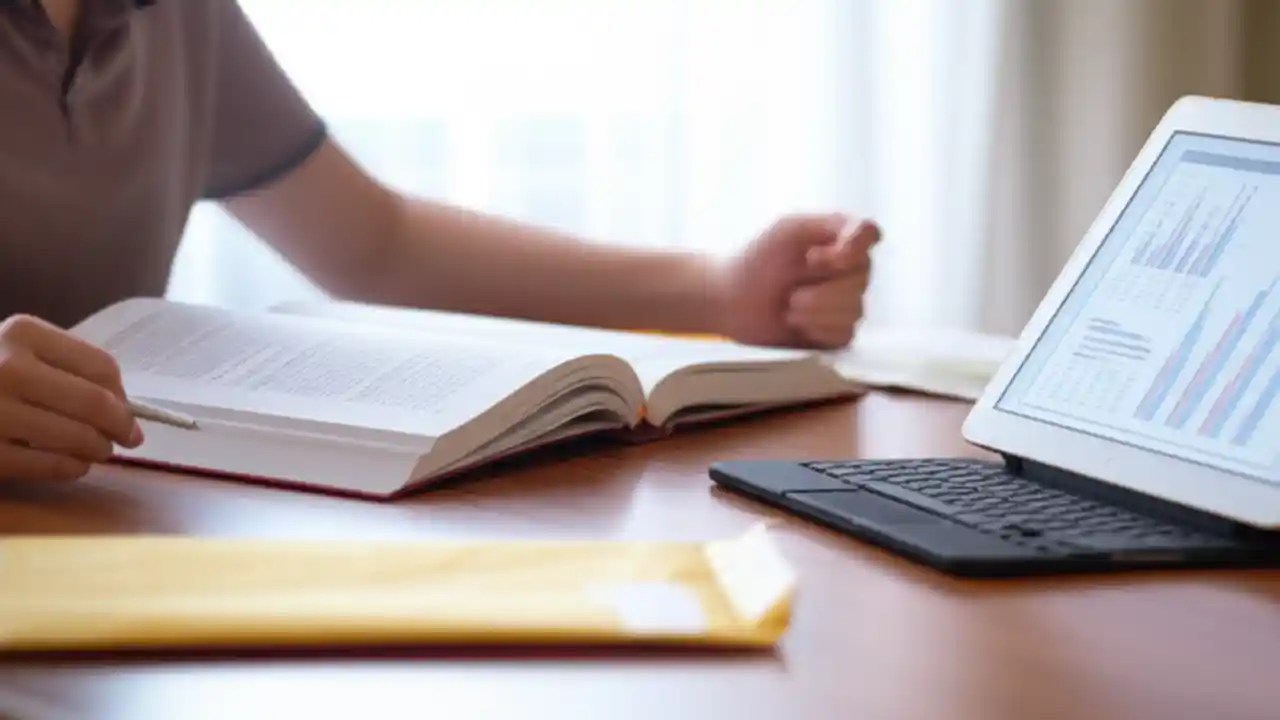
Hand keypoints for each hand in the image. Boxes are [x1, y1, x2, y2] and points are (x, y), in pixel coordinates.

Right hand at [0, 315, 142, 481]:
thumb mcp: (14, 350)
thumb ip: (63, 366)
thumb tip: (124, 407)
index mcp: (22, 334)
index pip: (101, 366)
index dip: (122, 393)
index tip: (126, 408)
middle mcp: (8, 368)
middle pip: (95, 403)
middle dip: (120, 425)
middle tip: (128, 438)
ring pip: (77, 436)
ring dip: (99, 449)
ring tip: (99, 452)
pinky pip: (49, 465)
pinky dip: (72, 468)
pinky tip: (74, 465)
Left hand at [713, 213, 879, 347]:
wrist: (729, 301)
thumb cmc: (756, 259)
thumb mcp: (789, 229)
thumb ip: (830, 225)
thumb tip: (862, 247)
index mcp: (840, 238)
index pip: (869, 233)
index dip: (850, 249)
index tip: (813, 258)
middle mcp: (850, 270)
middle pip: (862, 278)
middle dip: (822, 289)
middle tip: (790, 292)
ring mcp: (846, 303)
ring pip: (856, 310)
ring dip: (815, 311)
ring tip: (789, 309)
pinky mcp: (836, 333)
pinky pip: (846, 334)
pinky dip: (818, 330)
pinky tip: (797, 325)